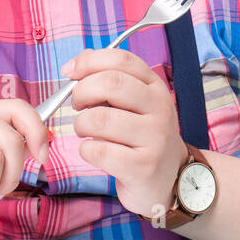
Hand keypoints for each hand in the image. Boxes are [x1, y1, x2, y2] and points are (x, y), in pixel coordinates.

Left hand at [63, 48, 188, 219]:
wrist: (169, 180)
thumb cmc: (141, 137)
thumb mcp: (135, 104)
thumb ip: (109, 80)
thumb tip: (76, 64)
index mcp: (156, 87)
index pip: (122, 60)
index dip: (90, 61)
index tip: (70, 71)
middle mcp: (160, 109)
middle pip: (111, 83)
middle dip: (81, 92)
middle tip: (77, 105)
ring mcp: (155, 138)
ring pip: (100, 119)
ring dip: (81, 125)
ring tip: (86, 131)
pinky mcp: (143, 167)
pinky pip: (99, 151)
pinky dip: (86, 150)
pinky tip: (94, 152)